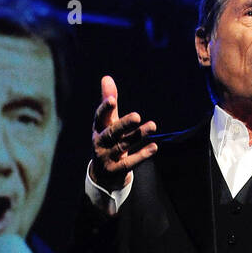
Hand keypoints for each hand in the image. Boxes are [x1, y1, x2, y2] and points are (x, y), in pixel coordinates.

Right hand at [90, 74, 157, 193]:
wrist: (102, 175)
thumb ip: (109, 102)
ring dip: (138, 135)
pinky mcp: (116, 170)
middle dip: (124, 124)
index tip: (113, 100)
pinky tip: (153, 147)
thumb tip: (106, 77)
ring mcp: (107, 158)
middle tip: (137, 116)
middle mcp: (100, 143)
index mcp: (98, 128)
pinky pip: (129, 163)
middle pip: (112, 133)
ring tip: (153, 126)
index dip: (105, 108)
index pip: (100, 117)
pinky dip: (141, 155)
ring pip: (123, 146)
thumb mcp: (107, 123)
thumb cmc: (107, 141)